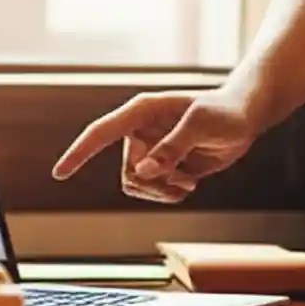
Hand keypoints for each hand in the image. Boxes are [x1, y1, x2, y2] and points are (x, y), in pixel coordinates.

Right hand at [52, 88, 258, 202]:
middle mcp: (140, 132)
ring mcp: (150, 150)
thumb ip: (172, 147)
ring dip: (161, 192)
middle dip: (152, 185)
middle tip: (180, 181)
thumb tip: (143, 171)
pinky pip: (154, 191)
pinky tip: (190, 182)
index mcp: (140, 113)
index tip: (60, 174)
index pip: (101, 133)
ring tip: (187, 183)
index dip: (79, 153)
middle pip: (127, 173)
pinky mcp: (163, 165)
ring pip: (137, 186)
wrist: (245, 117)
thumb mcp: (200, 126)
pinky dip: (171, 193)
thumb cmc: (223, 112)